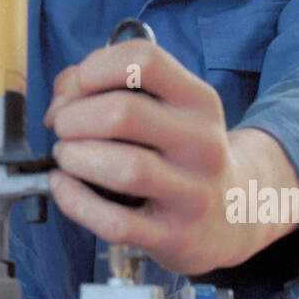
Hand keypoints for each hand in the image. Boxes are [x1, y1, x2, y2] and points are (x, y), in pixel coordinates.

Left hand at [42, 40, 297, 274]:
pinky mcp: (175, 237)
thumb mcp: (164, 108)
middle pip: (124, 114)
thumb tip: (62, 95)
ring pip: (123, 168)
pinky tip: (63, 186)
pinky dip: (75, 201)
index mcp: (198, 101)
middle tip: (63, 127)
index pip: (145, 61)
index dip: (96, 67)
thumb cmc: (179, 151)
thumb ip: (107, 87)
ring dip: (75, 158)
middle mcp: (202, 143)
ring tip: (66, 156)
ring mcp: (193, 194)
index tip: (79, 87)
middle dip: (74, 118)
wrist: (236, 214)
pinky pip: (115, 222)